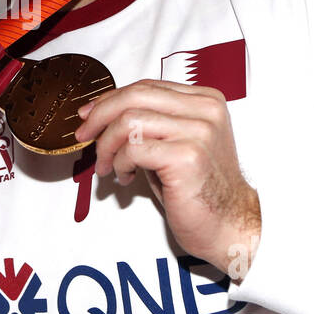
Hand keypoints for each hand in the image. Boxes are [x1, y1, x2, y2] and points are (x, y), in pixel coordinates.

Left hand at [74, 80, 259, 276]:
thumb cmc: (197, 189)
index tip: (88, 116)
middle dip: (100, 116)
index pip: (146, 87)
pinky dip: (120, 163)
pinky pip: (134, 149)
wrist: (229, 225)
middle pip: (135, 96)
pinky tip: (125, 179)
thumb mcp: (175, 145)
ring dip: (107, 146)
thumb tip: (101, 115)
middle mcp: (205, 110)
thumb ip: (150, 124)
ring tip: (107, 167)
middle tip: (83, 137)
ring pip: (129, 121)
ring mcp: (199, 131)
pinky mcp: (187, 156)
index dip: (110, 99)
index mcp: (204, 100)